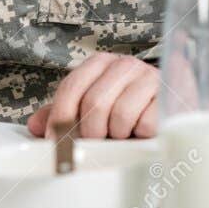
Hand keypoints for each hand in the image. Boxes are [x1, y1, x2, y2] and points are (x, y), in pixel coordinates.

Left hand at [27, 53, 159, 139]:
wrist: (173, 105)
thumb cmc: (128, 109)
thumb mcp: (93, 108)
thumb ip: (62, 115)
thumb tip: (35, 126)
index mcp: (100, 64)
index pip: (71, 89)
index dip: (60, 120)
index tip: (57, 143)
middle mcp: (124, 64)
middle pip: (94, 104)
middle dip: (91, 133)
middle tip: (97, 143)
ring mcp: (149, 77)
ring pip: (119, 114)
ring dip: (117, 134)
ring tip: (123, 134)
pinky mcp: (169, 95)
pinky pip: (145, 123)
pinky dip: (139, 135)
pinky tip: (142, 131)